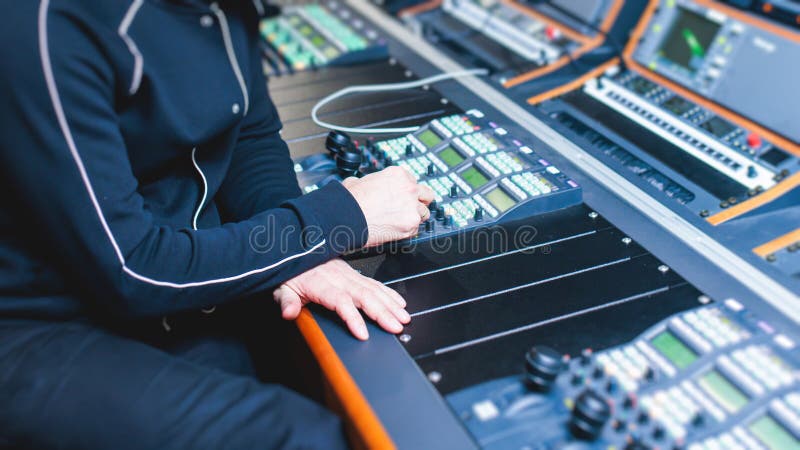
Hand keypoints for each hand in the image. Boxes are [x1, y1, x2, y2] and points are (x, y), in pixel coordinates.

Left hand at [273, 258, 409, 339]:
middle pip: (364, 296)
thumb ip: (286, 300)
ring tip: (404, 318)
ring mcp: (349, 275)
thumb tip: (288, 313)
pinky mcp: (354, 274)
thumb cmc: (291, 271)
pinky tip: (400, 303)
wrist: (297, 248)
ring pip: (373, 290)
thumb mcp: (282, 285)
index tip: (363, 333)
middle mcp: (339, 279)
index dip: (353, 317)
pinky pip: (375, 283)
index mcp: (322, 284)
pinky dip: (389, 293)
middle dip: (383, 312)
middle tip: (396, 326)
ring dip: (390, 304)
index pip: (341, 302)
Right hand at [343, 166, 434, 246]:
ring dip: (414, 217)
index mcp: (398, 174)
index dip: (406, 191)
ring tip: (400, 222)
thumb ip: (370, 181)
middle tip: (410, 208)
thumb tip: (361, 184)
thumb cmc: (349, 200)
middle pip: (426, 195)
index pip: (412, 182)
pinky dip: (407, 231)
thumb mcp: (359, 180)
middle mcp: (409, 188)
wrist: (346, 217)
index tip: (401, 197)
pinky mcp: (410, 224)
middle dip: (419, 202)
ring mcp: (412, 207)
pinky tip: (395, 229)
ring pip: (424, 213)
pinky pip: (415, 229)